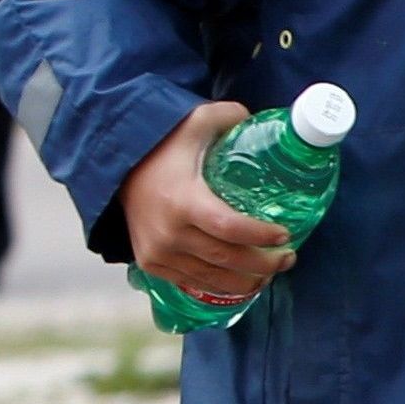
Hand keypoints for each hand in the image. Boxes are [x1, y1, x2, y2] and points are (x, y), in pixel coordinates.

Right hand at [123, 101, 291, 302]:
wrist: (116, 169)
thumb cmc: (163, 146)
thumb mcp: (195, 122)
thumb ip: (230, 116)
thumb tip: (264, 120)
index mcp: (182, 201)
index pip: (231, 228)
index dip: (261, 236)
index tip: (286, 235)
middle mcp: (168, 232)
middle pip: (227, 259)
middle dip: (265, 264)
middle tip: (288, 257)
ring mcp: (157, 252)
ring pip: (212, 278)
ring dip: (247, 281)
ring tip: (271, 272)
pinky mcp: (151, 263)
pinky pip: (192, 283)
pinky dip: (220, 286)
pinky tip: (242, 280)